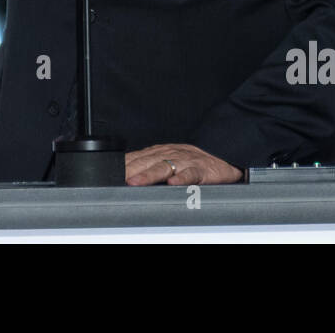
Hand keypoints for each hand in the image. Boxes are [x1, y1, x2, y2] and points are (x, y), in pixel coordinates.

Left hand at [125, 144, 242, 185]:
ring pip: (164, 167)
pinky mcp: (201, 169)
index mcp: (161, 151)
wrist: (224, 154)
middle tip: (118, 180)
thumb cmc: (194, 160)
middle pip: (147, 162)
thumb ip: (151, 164)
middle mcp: (171, 154)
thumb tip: (128, 175)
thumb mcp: (170, 158)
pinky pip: (190, 174)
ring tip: (136, 182)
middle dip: (131, 171)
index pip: (138, 157)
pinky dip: (181, 178)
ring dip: (148, 174)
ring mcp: (186, 161)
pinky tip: (173, 183)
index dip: (124, 165)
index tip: (110, 173)